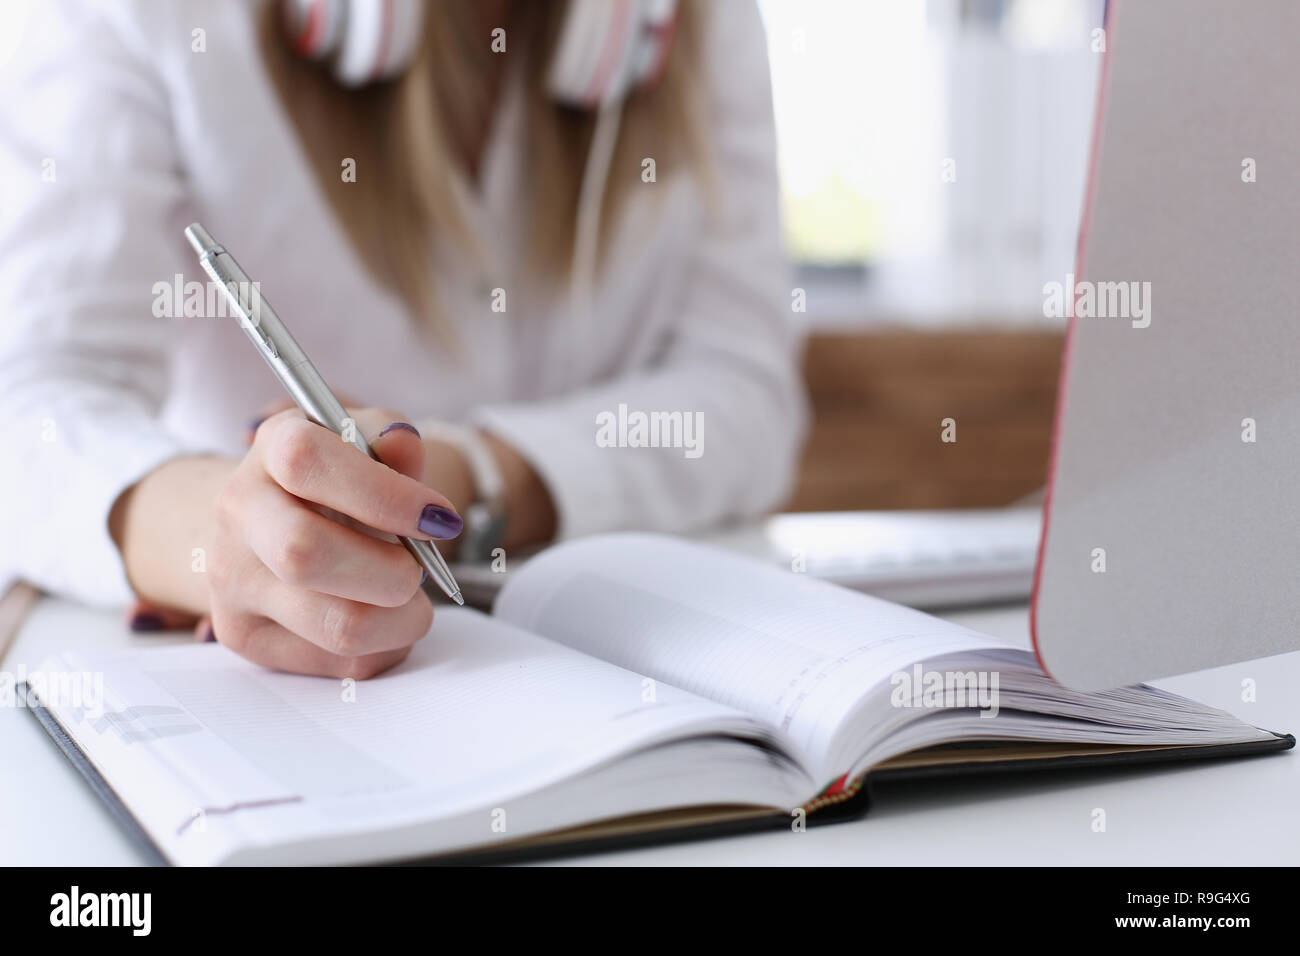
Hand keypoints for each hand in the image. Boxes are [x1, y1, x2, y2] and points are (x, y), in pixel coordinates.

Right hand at [206, 408, 462, 678]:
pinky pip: (341, 661)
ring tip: (408, 596)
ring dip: (401, 618)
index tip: (440, 519)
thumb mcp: (367, 444)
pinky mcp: (245, 636)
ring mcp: (232, 580)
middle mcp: (237, 512)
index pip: (306, 463)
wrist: (275, 525)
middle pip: (305, 554)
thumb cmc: (340, 483)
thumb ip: (390, 440)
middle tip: (420, 567)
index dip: (384, 494)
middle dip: (393, 571)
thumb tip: (402, 445)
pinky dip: (387, 644)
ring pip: (337, 625)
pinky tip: (381, 615)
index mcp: (270, 447)